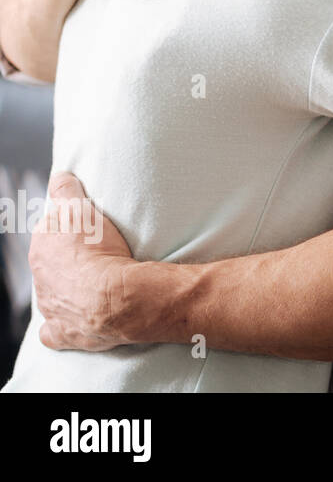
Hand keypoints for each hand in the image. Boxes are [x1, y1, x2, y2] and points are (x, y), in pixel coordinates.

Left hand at [31, 172, 135, 351]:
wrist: (115, 298)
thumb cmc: (99, 253)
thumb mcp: (81, 210)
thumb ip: (67, 191)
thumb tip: (59, 176)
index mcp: (41, 250)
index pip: (49, 231)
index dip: (68, 228)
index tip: (86, 227)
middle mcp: (40, 280)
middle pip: (49, 264)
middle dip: (65, 259)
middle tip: (94, 253)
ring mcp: (51, 308)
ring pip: (52, 295)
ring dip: (67, 290)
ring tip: (94, 283)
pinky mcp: (63, 333)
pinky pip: (54, 332)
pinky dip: (61, 327)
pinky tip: (74, 321)